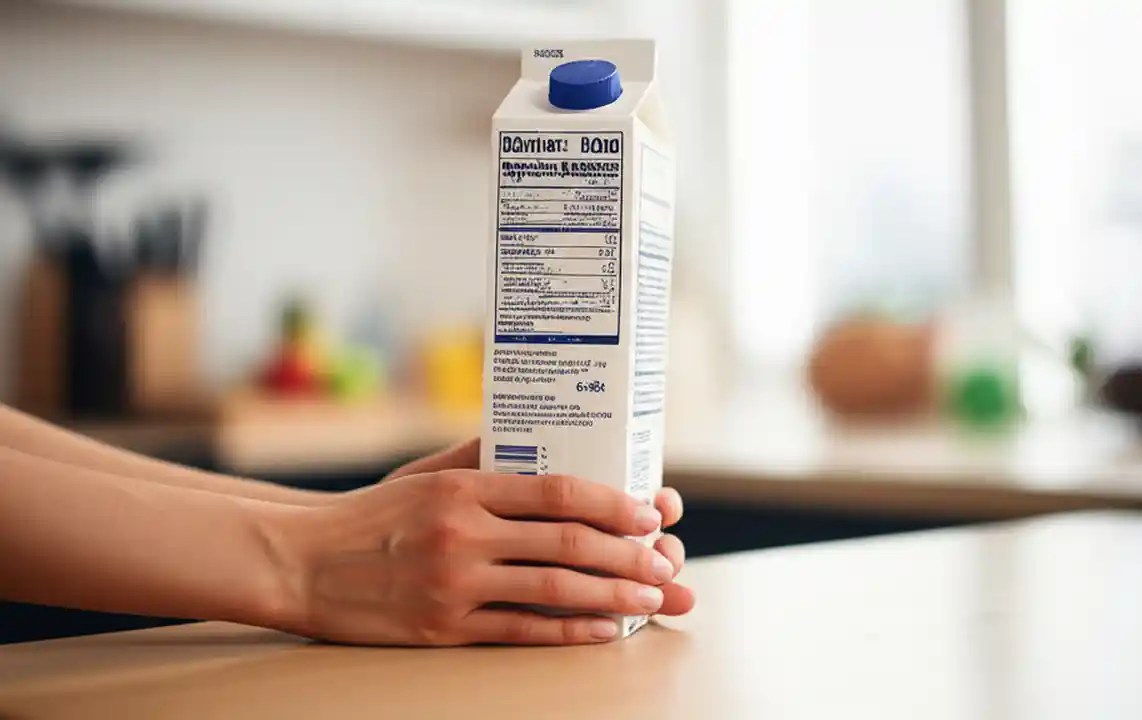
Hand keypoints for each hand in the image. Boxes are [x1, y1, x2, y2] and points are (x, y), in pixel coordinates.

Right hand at [388, 439, 691, 615]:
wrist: (301, 561)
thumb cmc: (372, 515)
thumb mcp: (425, 473)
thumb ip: (486, 459)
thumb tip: (547, 444)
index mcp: (464, 488)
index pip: (557, 491)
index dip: (613, 503)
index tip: (649, 513)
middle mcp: (462, 534)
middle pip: (566, 543)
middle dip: (628, 555)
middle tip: (668, 563)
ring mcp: (454, 584)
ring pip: (553, 590)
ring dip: (613, 595)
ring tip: (652, 597)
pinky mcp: (443, 628)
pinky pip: (521, 631)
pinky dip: (570, 631)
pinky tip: (605, 629)